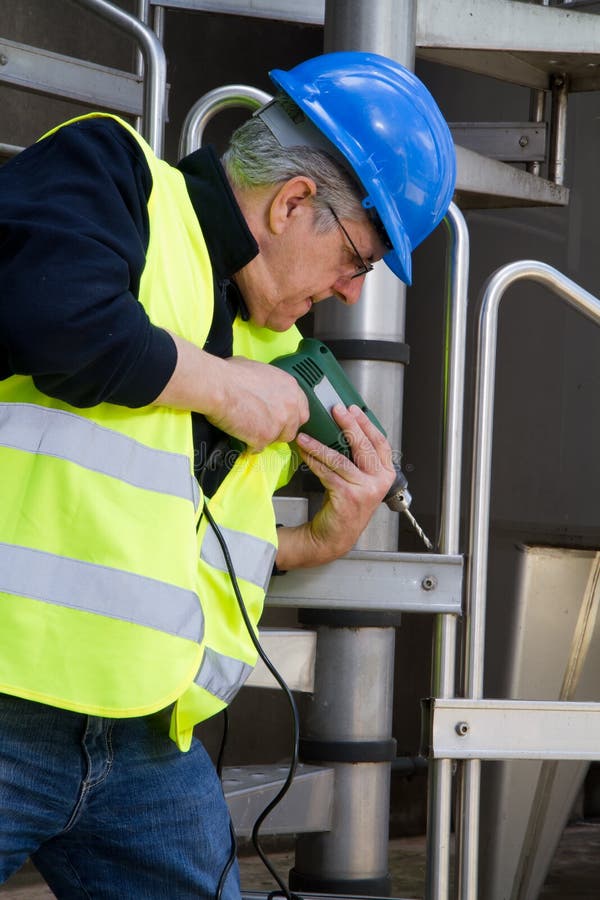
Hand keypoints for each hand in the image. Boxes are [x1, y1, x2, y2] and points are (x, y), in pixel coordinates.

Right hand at [153, 334, 308, 451]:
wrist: (218, 386)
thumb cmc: (231, 375)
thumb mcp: (258, 370)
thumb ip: (268, 383)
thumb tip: (261, 386)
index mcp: (290, 387)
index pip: (301, 409)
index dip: (290, 415)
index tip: (281, 418)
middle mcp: (290, 406)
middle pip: (294, 427)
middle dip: (281, 429)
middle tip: (265, 427)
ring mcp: (279, 424)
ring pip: (278, 439)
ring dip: (266, 437)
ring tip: (250, 431)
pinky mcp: (265, 437)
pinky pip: (259, 447)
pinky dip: (249, 445)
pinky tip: (240, 436)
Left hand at [276, 404, 396, 567]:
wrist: (335, 535)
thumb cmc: (345, 503)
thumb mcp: (358, 478)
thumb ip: (358, 458)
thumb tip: (343, 427)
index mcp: (386, 474)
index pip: (380, 442)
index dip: (366, 423)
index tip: (353, 409)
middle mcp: (379, 481)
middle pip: (363, 446)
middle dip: (347, 424)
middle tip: (334, 410)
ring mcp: (365, 490)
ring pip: (341, 459)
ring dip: (320, 444)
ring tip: (306, 435)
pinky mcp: (348, 496)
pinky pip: (328, 472)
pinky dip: (313, 460)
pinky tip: (304, 452)